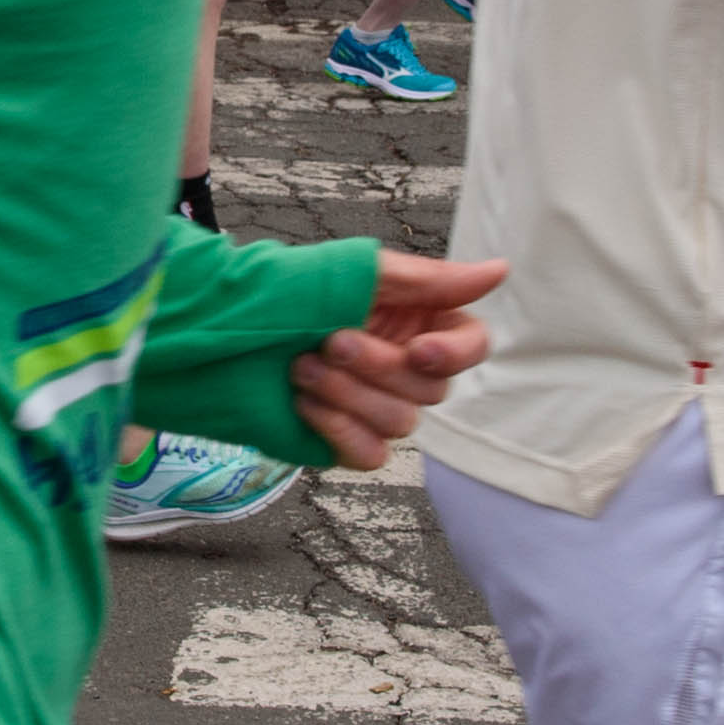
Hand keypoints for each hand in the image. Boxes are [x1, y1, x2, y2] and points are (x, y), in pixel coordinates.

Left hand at [288, 251, 504, 467]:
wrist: (222, 329)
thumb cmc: (287, 291)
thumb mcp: (360, 274)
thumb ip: (432, 280)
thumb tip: (501, 270)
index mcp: (416, 321)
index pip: (471, 346)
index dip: (453, 354)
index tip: (417, 348)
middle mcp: (402, 366)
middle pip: (433, 390)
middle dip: (377, 366)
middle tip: (329, 340)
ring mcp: (374, 405)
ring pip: (402, 424)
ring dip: (349, 394)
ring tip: (301, 367)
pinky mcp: (344, 439)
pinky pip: (371, 454)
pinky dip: (338, 430)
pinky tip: (303, 403)